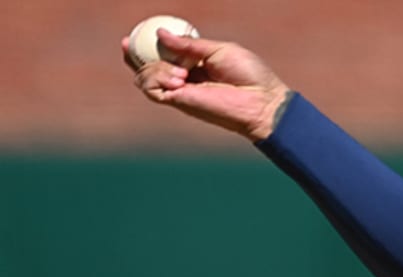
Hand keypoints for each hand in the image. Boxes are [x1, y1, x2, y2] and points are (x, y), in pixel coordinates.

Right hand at [122, 29, 291, 140]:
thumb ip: (188, 44)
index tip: (132, 35)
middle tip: (128, 44)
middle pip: (146, 66)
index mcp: (194, 63)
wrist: (259, 100)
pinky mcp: (179, 102)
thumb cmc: (248, 74)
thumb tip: (160, 34)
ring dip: (154, 68)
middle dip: (133, 56)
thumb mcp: (217, 50)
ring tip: (182, 72)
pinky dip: (156, 79)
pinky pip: (152, 89)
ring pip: (145, 77)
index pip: (163, 53)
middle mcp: (183, 77)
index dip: (145, 45)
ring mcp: (180, 91)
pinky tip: (178, 78)